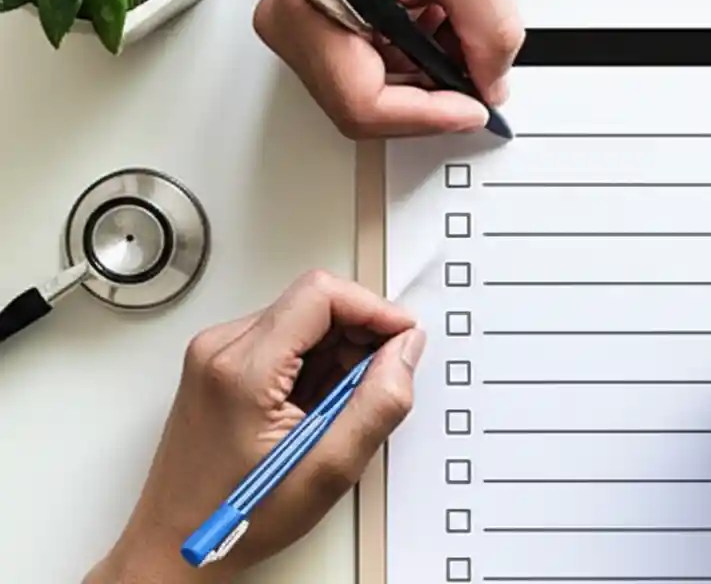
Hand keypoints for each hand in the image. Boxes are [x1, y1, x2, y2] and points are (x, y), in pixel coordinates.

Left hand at [84, 272, 423, 583]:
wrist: (176, 545)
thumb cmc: (237, 518)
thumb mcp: (328, 469)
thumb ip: (378, 403)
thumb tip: (406, 351)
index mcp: (243, 369)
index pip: (321, 294)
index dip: (374, 308)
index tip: (403, 337)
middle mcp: (221, 349)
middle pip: (312, 303)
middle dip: (360, 334)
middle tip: (379, 381)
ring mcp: (216, 355)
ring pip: (301, 320)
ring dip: (338, 352)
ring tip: (340, 407)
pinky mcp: (219, 366)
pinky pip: (283, 341)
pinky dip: (315, 364)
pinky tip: (317, 407)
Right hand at [255, 0, 523, 138]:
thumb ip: (491, 33)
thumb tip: (492, 84)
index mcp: (310, 10)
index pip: (365, 105)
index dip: (428, 117)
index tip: (472, 108)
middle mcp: (290, 27)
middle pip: (363, 108)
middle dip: (428, 102)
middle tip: (474, 86)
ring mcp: (297, 27)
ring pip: (365, 94)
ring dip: (420, 84)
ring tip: (455, 45)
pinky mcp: (313, 21)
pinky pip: (361, 69)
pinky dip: (406, 64)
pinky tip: (431, 33)